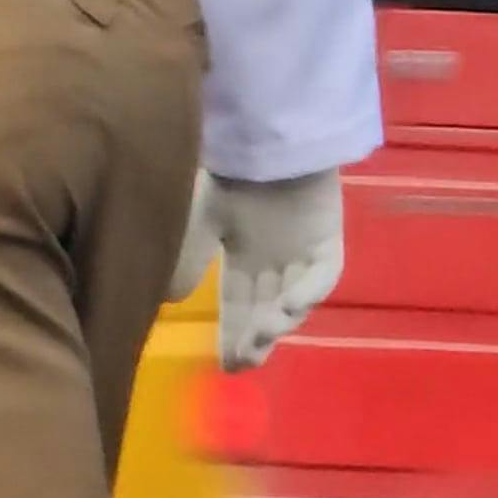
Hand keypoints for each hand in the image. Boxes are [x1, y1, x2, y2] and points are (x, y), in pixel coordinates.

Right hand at [180, 168, 345, 369]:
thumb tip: (169, 299)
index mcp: (244, 253)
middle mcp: (275, 258)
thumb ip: (188, 258)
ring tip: (261, 335)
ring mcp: (304, 250)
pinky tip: (287, 306)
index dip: (232, 333)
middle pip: (266, 309)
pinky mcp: (328, 238)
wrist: (265, 131)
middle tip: (243, 362)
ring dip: (279, 321)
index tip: (225, 366)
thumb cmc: (230, 171)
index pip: (238, 304)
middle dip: (256, 338)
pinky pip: (323, 275)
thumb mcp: (199, 218)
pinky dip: (307, 292)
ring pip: (295, 298)